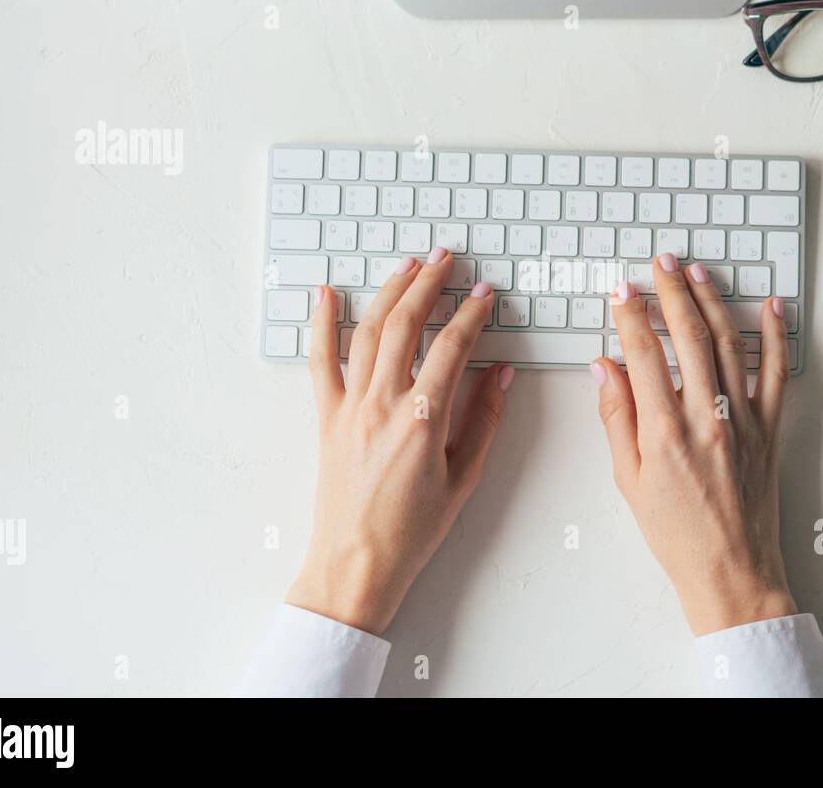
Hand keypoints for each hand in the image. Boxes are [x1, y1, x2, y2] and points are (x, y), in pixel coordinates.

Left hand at [287, 248, 512, 635]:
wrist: (356, 563)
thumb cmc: (412, 530)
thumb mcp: (463, 478)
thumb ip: (484, 421)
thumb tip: (502, 375)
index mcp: (423, 420)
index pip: (453, 347)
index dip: (472, 314)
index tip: (485, 293)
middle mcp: (383, 405)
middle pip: (406, 325)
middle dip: (429, 284)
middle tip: (447, 259)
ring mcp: (350, 407)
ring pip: (368, 332)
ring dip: (388, 292)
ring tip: (407, 265)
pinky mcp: (327, 418)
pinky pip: (320, 361)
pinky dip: (322, 324)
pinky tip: (326, 293)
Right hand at [591, 253, 796, 635]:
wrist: (731, 571)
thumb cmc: (676, 534)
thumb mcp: (630, 479)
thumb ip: (616, 417)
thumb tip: (604, 367)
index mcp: (664, 432)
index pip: (644, 354)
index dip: (630, 316)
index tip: (621, 291)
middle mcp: (707, 418)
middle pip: (689, 338)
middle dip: (671, 293)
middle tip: (659, 264)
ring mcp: (744, 421)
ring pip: (730, 345)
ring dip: (713, 302)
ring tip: (697, 273)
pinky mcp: (770, 430)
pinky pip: (776, 373)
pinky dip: (775, 336)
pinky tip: (770, 307)